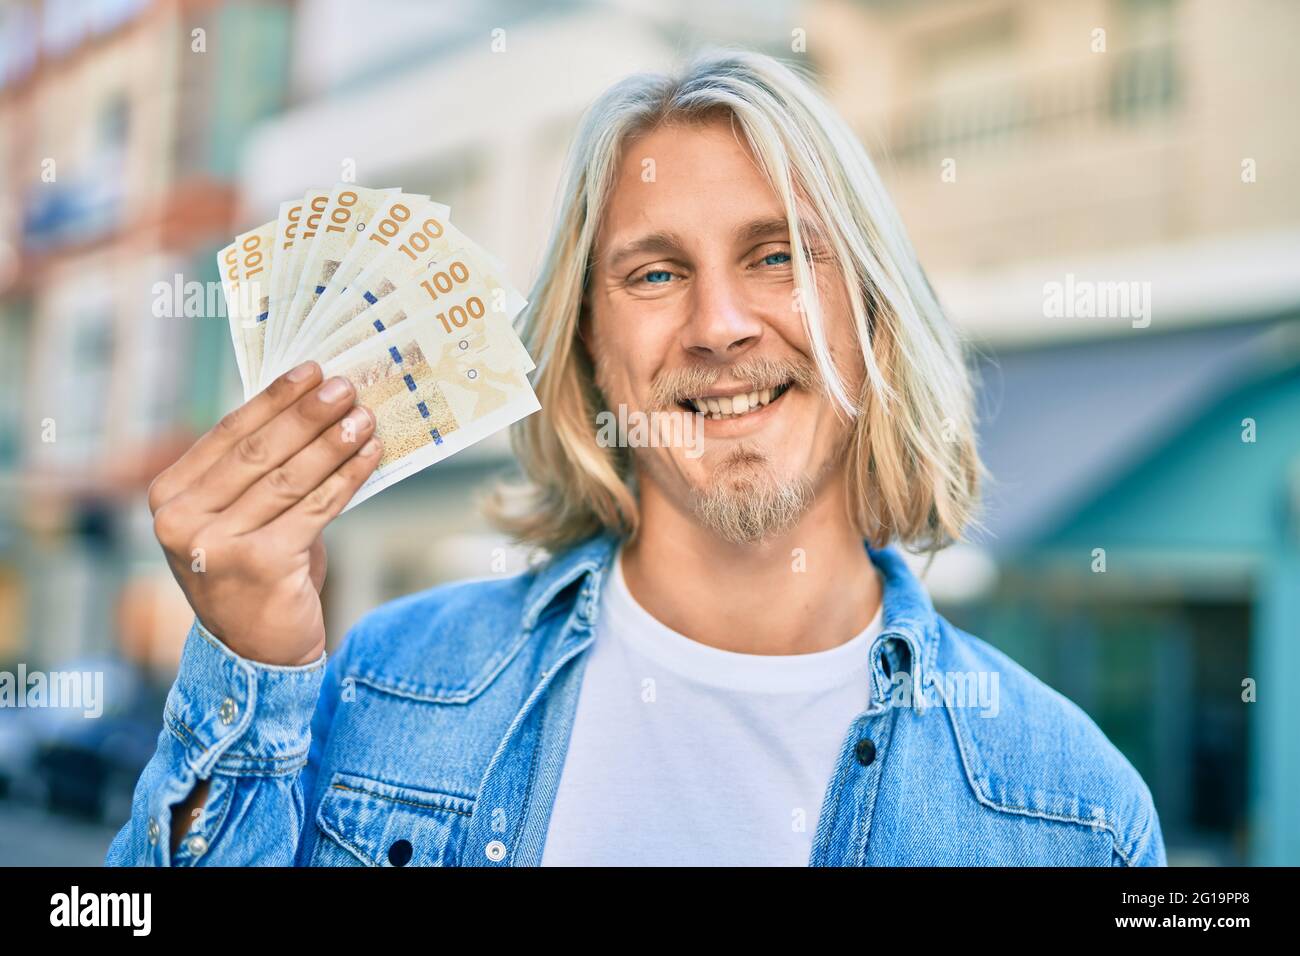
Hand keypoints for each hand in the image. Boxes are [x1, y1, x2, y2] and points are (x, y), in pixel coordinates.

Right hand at [147, 361, 381, 665]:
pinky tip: (370, 455)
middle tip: (346, 386)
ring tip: (364, 416)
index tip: (311, 370)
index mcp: (169, 497)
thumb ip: (257, 470)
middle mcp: (181, 521)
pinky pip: (315, 509)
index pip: (228, 434)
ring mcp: (217, 545)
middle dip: (308, 414)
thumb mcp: (240, 516)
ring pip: (290, 478)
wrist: (256, 652)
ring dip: (334, 442)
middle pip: (259, 452)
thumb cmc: (256, 572)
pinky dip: (347, 477)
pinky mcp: (260, 565)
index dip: (274, 399)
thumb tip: (309, 404)